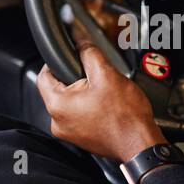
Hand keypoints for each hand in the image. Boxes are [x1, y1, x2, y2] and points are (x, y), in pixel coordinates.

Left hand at [37, 38, 164, 162]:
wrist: (140, 143)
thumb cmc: (125, 117)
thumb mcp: (106, 74)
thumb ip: (89, 53)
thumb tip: (80, 40)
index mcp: (57, 105)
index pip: (43, 75)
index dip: (55, 62)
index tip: (68, 57)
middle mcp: (58, 122)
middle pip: (58, 89)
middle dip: (74, 79)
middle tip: (94, 76)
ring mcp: (69, 132)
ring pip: (70, 102)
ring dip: (83, 93)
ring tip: (103, 93)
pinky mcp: (80, 138)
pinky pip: (78, 115)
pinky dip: (89, 107)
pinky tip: (106, 106)